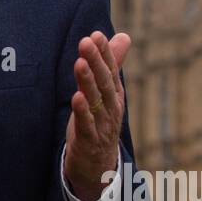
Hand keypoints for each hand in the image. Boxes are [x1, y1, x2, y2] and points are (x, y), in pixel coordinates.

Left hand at [63, 30, 131, 200]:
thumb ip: (112, 64)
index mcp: (114, 94)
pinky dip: (82, 112)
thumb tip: (124, 36)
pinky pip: (87, 125)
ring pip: (96, 101)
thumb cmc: (100, 122)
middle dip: (96, 61)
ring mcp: (102, 125)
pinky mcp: (89, 141)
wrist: (99, 166)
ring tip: (80, 63)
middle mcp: (111, 107)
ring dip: (88, 81)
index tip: (96, 34)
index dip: (104, 52)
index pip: (111, 69)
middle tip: (86, 41)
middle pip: (105, 82)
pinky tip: (76, 97)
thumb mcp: (106, 92)